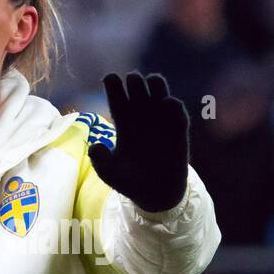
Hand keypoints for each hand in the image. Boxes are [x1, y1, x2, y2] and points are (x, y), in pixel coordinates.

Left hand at [89, 72, 189, 213]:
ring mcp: (160, 121)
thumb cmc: (130, 182)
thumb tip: (95, 146)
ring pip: (159, 91)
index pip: (117, 97)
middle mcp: (141, 117)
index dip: (113, 85)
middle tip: (134, 81)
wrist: (156, 195)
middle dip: (135, 80)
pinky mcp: (178, 129)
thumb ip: (101, 160)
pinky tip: (168, 103)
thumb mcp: (110, 174)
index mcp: (123, 122)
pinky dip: (173, 104)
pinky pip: (177, 111)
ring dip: (156, 83)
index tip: (111, 78)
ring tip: (152, 82)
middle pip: (138, 87)